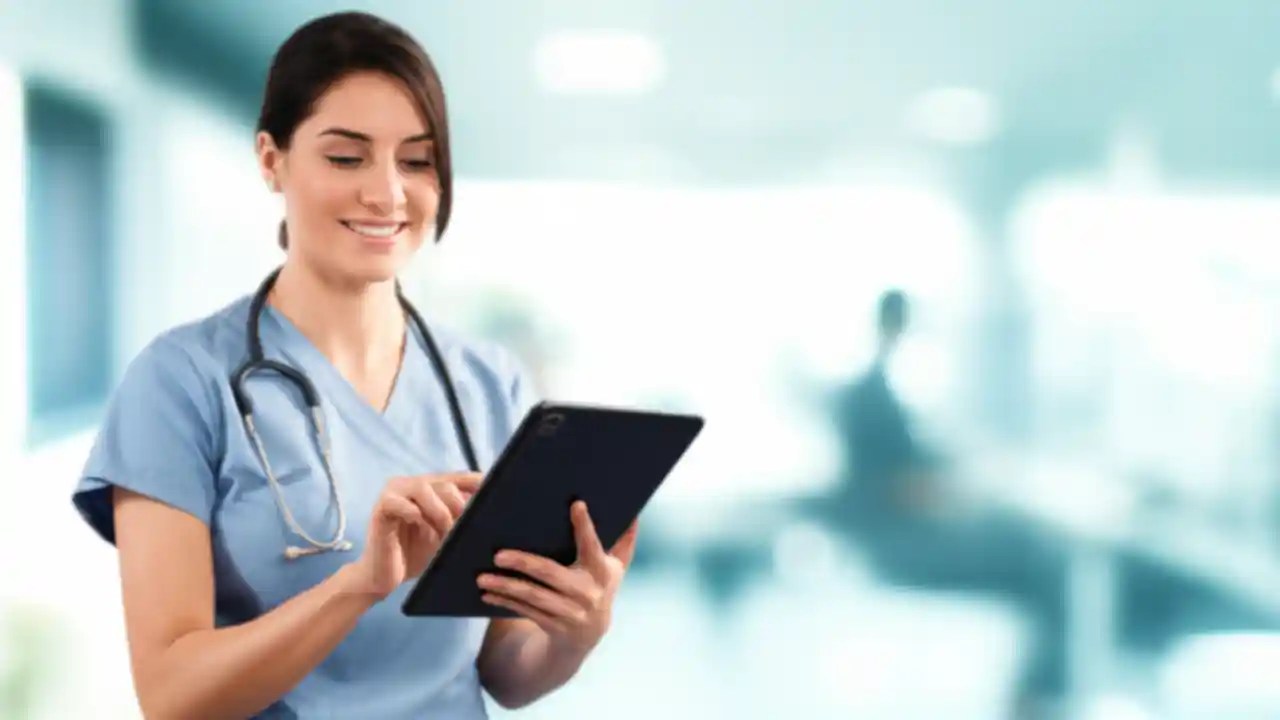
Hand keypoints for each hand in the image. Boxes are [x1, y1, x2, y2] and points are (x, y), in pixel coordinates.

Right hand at [348, 472, 482, 599]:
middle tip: (467, 528)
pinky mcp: (380, 508)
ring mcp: (394, 493)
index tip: (498, 494)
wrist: (385, 577)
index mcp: (431, 488)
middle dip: (459, 506)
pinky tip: (419, 523)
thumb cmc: (417, 556)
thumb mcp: (446, 536)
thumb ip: (462, 520)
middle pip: (444, 484)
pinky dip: (412, 512)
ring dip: (439, 511)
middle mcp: (412, 485)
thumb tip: (493, 513)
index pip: (459, 478)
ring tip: (445, 533)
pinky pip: (396, 502)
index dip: (478, 483)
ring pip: (422, 487)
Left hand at [477, 501, 638, 656]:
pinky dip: (505, 603)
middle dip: (523, 563)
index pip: (593, 545)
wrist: (590, 634)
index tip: (575, 504)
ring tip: (483, 578)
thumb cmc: (599, 587)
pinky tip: (487, 594)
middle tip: (498, 554)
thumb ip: (624, 541)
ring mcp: (571, 613)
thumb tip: (635, 512)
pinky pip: (526, 612)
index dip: (585, 526)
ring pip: (533, 597)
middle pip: (551, 574)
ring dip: (506, 587)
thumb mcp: (615, 567)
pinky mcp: (554, 626)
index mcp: (602, 571)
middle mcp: (588, 592)